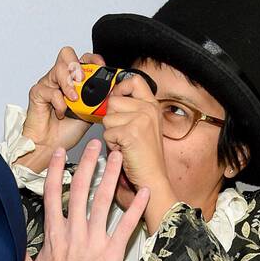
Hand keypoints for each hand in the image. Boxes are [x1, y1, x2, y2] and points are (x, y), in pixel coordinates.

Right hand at [16, 47, 103, 171]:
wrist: (52, 145)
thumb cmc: (68, 130)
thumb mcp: (91, 113)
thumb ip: (99, 100)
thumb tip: (113, 92)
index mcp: (75, 80)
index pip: (83, 58)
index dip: (93, 59)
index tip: (101, 68)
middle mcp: (61, 79)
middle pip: (67, 54)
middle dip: (77, 65)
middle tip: (82, 80)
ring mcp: (48, 84)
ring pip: (58, 69)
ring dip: (69, 84)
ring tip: (74, 99)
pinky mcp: (38, 93)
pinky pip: (49, 90)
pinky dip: (58, 102)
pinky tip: (61, 113)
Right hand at [20, 140, 149, 260]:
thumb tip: (13, 255)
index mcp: (54, 234)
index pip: (53, 195)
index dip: (56, 172)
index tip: (60, 155)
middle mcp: (74, 230)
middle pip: (79, 189)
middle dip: (87, 164)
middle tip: (95, 144)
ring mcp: (94, 239)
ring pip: (103, 200)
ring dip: (111, 176)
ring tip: (118, 157)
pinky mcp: (113, 251)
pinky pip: (126, 224)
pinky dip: (137, 207)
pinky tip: (145, 191)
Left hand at [100, 74, 178, 232]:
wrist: (153, 180)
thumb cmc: (144, 159)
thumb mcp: (141, 128)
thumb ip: (129, 111)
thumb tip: (109, 100)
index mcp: (152, 106)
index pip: (133, 80)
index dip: (119, 88)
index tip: (116, 99)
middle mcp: (148, 109)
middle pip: (113, 101)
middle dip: (111, 120)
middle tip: (124, 136)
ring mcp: (141, 119)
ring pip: (107, 118)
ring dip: (111, 134)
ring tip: (125, 145)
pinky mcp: (131, 132)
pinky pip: (107, 133)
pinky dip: (111, 145)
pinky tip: (124, 152)